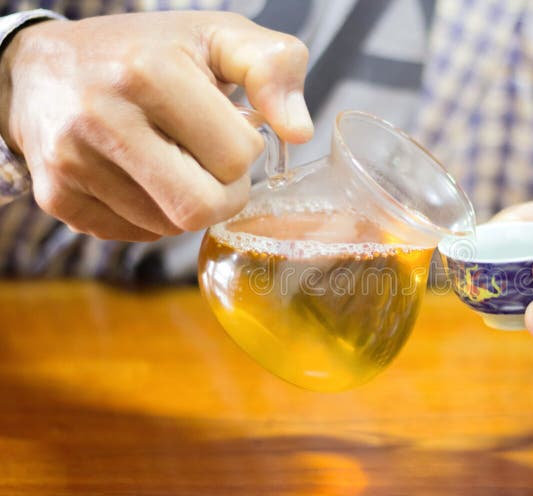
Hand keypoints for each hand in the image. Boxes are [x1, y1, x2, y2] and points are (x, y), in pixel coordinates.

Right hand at [0, 11, 312, 240]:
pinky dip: (154, 214)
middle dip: (225, 193)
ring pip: (170, 228)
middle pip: (200, 208)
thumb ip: (273, 68)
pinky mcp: (57, 197)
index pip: (235, 158)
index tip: (227, 128)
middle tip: (214, 165)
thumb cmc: (145, 51)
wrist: (45, 67)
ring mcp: (72, 163)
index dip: (244, 150)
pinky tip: (143, 177)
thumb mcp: (216, 36)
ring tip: (172, 161)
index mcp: (147, 72)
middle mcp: (100, 118)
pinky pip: (137, 235)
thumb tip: (300, 131)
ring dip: (188, 203)